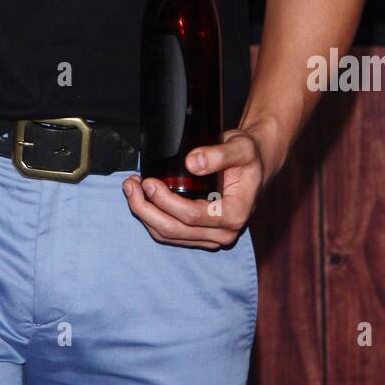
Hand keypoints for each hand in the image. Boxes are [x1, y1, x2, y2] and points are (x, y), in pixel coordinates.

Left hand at [121, 126, 270, 249]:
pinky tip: (143, 197)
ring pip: (168, 235)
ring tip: (131, 188)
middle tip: (131, 184)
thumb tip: (192, 163)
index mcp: (234, 215)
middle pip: (174, 230)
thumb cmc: (248, 156)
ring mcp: (211, 236)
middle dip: (146, 209)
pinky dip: (152, 217)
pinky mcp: (200, 235)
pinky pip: (170, 233)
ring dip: (145, 214)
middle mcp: (223, 232)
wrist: (254, 164)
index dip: (166, 201)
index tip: (149, 181)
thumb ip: (219, 154)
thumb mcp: (240, 147)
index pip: (191, 216)